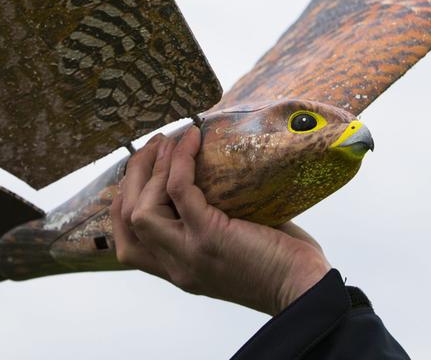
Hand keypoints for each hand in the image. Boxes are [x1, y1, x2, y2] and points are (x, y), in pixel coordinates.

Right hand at [110, 126, 331, 315]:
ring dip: (150, 169)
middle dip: (132, 177)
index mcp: (179, 270)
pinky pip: (178, 190)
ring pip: (140, 208)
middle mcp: (176, 265)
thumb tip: (212, 177)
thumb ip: (213, 224)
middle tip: (154, 146)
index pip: (128, 242)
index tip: (143, 170)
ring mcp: (188, 252)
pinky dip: (179, 161)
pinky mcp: (208, 235)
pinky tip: (192, 140)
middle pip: (127, 220)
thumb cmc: (281, 265)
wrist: (305, 289)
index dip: (125, 201)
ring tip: (168, 142)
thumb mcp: (233, 248)